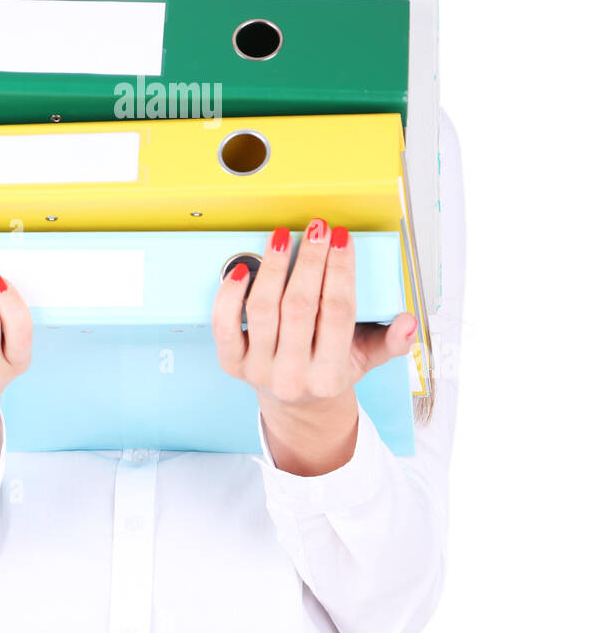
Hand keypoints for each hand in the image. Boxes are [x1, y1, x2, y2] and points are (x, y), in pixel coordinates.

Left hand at [211, 219, 417, 473]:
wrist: (297, 404)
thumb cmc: (331, 372)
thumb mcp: (367, 360)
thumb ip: (391, 342)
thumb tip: (408, 321)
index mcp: (330, 376)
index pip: (338, 312)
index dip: (341, 270)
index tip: (342, 238)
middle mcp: (292, 376)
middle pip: (300, 306)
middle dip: (310, 260)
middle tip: (317, 229)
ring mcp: (259, 370)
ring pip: (262, 309)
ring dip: (272, 267)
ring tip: (281, 237)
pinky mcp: (232, 364)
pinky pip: (224, 324)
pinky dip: (230, 293)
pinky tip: (242, 267)